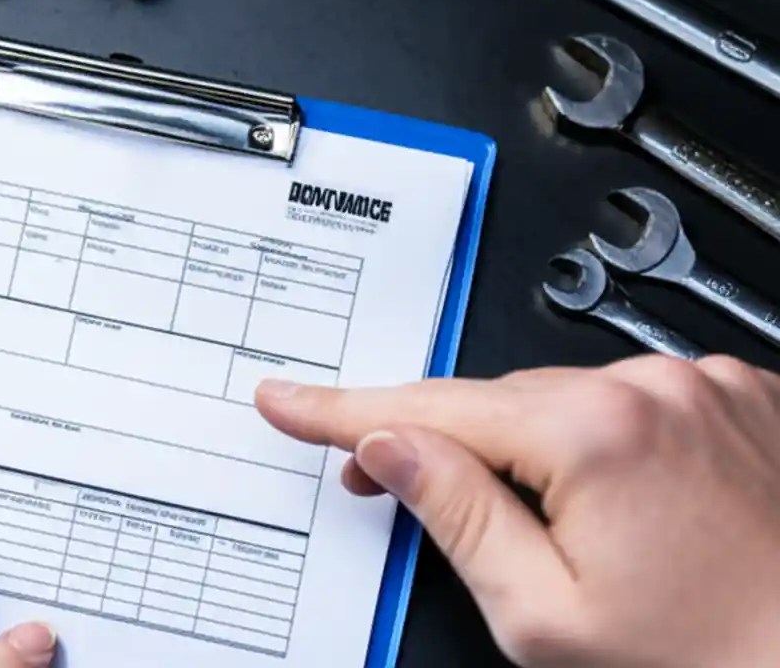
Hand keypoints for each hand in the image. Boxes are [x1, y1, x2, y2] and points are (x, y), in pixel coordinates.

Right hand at [256, 355, 779, 666]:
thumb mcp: (546, 612)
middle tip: (393, 488)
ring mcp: (704, 384)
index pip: (430, 407)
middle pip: (498, 400)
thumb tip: (390, 446)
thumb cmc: (707, 658)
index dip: (343, 411)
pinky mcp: (739, 394)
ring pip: (564, 396)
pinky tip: (618, 499)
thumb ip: (457, 513)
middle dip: (442, 441)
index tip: (290, 402)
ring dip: (531, 443)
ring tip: (558, 529)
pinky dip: (600, 433)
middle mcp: (653, 386)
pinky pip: (632, 396)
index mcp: (594, 432)